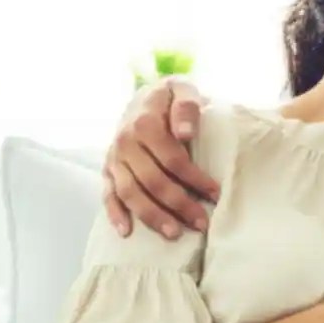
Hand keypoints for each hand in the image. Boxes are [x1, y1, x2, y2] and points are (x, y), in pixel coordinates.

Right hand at [104, 76, 218, 238]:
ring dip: (152, 216)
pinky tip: (127, 232)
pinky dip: (115, 214)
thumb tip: (186, 134)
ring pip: (130, 193)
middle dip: (178, 204)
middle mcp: (125, 143)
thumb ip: (186, 106)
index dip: (194, 178)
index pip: (172, 159)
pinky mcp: (107, 169)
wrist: (143, 97)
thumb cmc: (170, 97)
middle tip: (201, 222)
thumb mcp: (182, 88)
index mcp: (144, 123)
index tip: (215, 193)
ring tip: (174, 233)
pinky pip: (108, 194)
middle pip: (153, 180)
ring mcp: (114, 158)